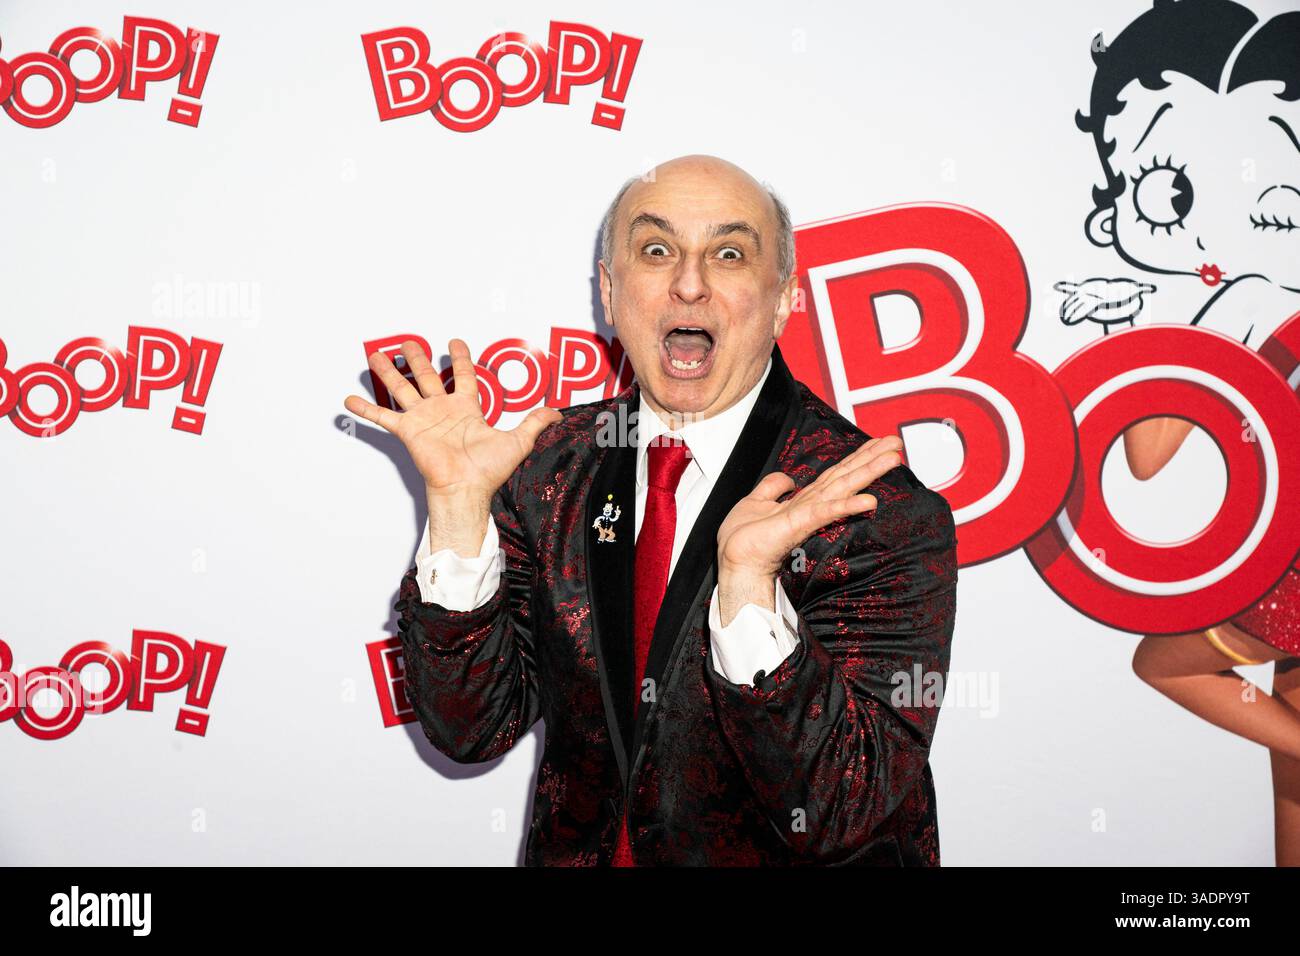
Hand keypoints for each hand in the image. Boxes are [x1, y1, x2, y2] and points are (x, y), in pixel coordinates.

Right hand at [344, 339, 561, 552]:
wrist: (466, 488)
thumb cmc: (489, 470)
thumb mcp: (518, 440)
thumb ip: (534, 422)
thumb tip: (556, 412)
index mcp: (466, 408)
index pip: (463, 376)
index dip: (461, 358)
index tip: (455, 342)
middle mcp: (442, 410)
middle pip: (427, 377)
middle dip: (418, 359)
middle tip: (408, 343)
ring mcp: (423, 419)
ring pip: (402, 388)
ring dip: (389, 371)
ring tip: (375, 355)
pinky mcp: (408, 431)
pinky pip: (383, 416)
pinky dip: (367, 408)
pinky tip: (349, 398)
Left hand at [716, 436, 904, 581]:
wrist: (734, 561)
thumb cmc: (742, 540)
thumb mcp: (755, 501)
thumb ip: (773, 487)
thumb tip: (788, 477)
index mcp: (803, 501)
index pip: (836, 474)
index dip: (856, 457)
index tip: (877, 443)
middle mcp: (811, 506)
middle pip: (846, 477)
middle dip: (872, 459)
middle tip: (896, 443)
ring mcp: (809, 515)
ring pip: (843, 488)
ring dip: (868, 472)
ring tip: (893, 458)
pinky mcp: (799, 524)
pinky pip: (826, 512)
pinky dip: (847, 505)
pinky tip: (869, 500)